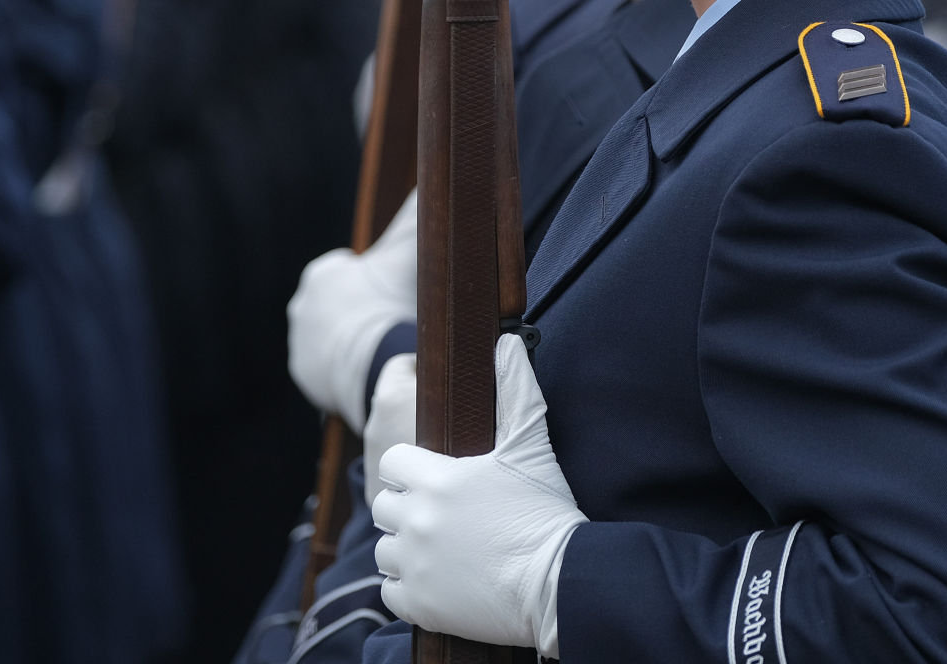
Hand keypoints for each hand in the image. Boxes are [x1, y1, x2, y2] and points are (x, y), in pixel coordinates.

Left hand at [288, 190, 418, 430]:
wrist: (381, 365)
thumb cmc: (397, 304)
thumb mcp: (411, 251)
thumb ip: (419, 213)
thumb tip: (435, 175)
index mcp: (322, 274)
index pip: (348, 271)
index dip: (376, 285)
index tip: (397, 296)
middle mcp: (301, 305)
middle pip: (338, 305)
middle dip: (362, 311)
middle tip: (394, 323)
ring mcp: (300, 342)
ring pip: (332, 336)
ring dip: (353, 339)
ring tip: (385, 347)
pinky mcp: (303, 372)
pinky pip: (327, 367)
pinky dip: (346, 367)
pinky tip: (370, 367)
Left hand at [374, 334, 583, 658]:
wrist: (562, 582)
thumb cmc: (546, 510)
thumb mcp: (530, 444)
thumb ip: (515, 389)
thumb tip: (507, 341)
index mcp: (433, 477)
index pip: (392, 464)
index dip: (412, 470)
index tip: (436, 479)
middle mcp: (415, 519)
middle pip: (384, 506)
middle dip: (407, 508)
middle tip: (443, 517)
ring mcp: (414, 565)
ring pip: (385, 549)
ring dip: (407, 549)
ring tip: (444, 550)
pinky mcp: (418, 604)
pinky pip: (392, 592)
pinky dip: (410, 588)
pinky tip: (441, 581)